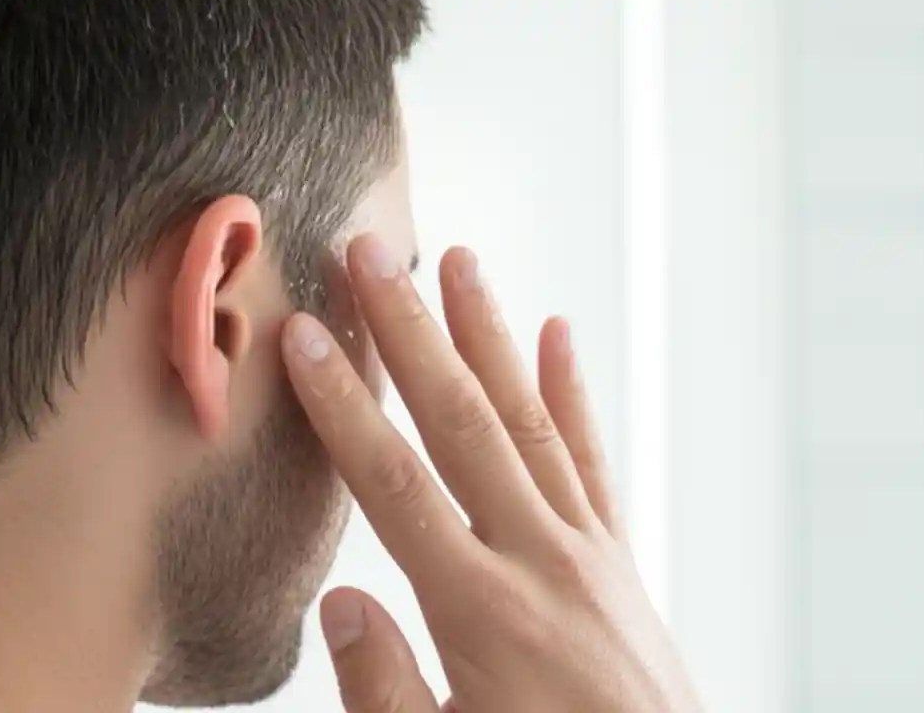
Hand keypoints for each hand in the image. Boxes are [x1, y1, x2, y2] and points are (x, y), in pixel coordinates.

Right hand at [281, 235, 701, 712]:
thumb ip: (384, 689)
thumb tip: (341, 600)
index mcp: (482, 613)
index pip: (394, 486)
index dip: (343, 406)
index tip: (306, 336)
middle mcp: (540, 562)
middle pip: (464, 423)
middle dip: (411, 332)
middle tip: (372, 253)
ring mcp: (588, 554)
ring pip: (531, 423)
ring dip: (491, 338)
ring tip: (461, 263)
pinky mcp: (617, 562)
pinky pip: (593, 462)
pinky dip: (573, 396)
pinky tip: (559, 336)